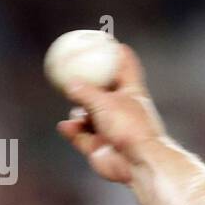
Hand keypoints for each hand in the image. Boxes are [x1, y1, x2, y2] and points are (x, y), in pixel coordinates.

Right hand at [55, 44, 167, 183]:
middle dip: (89, 83)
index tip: (108, 41)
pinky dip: (73, 130)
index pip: (126, 68)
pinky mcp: (99, 147)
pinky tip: (65, 126)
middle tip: (71, 70)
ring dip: (79, 111)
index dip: (119, 54)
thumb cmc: (129, 127)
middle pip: (104, 92)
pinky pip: (80, 135)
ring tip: (77, 112)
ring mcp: (111, 129)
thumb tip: (69, 82)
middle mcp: (122, 110)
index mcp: (132, 93)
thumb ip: (85, 91)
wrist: (139, 163)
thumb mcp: (105, 102)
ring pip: (88, 115)